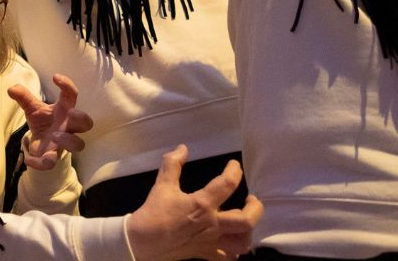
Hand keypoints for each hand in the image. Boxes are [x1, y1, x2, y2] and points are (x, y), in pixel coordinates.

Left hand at [8, 74, 93, 171]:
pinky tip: (29, 161)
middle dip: (81, 117)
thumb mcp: (32, 107)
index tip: (55, 77)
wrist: (40, 141)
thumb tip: (11, 88)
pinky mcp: (53, 155)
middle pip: (87, 122)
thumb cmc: (42, 120)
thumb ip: (23, 97)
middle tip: (69, 114)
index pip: (72, 95)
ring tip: (55, 135)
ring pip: (79, 144)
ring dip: (69, 140)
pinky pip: (52, 162)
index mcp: (64, 109)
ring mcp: (63, 142)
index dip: (67, 85)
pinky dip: (41, 163)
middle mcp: (68, 126)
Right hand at [123, 146, 260, 260]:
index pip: (227, 184)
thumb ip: (173, 164)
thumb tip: (183, 148)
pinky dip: (234, 250)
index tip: (234, 165)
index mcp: (202, 204)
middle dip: (255, 208)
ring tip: (244, 221)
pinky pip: (228, 256)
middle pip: (246, 220)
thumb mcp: (162, 185)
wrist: (142, 242)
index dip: (234, 171)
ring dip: (248, 232)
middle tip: (250, 199)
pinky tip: (230, 240)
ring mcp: (211, 241)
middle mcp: (212, 224)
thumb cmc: (154, 212)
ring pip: (241, 242)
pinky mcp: (205, 254)